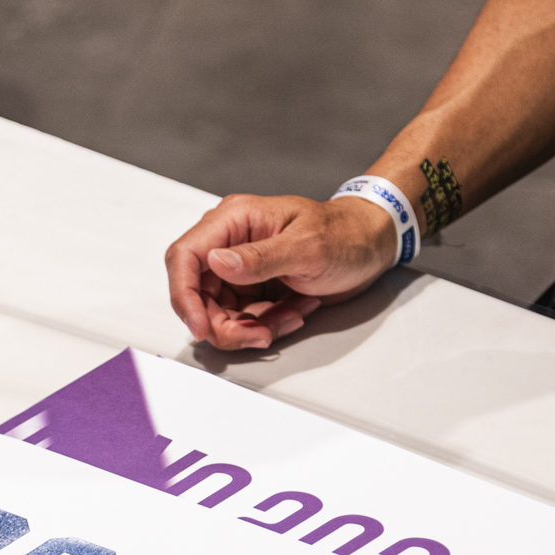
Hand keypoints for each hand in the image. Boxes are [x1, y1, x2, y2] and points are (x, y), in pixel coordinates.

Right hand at [165, 191, 401, 350]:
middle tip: (258, 334)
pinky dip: (267, 325)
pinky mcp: (253, 289)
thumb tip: (216, 262)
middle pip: (199, 294)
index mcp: (234, 220)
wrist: (370, 245)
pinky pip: (244, 320)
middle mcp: (230, 243)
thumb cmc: (344, 234)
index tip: (200, 326)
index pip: (185, 256)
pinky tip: (295, 311)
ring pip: (220, 313)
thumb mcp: (306, 246)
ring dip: (251, 327)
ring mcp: (240, 269)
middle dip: (224, 323)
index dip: (184, 295)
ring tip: (289, 316)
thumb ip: (260, 257)